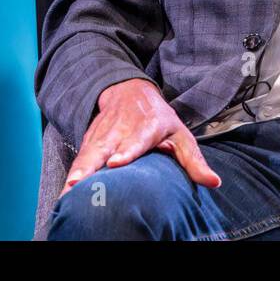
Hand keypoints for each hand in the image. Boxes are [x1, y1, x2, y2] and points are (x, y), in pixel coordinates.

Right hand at [60, 78, 221, 196]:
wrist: (129, 91)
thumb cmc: (159, 119)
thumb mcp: (181, 135)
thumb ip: (194, 160)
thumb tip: (214, 182)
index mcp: (147, 127)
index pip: (136, 139)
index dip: (126, 151)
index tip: (116, 162)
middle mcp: (122, 129)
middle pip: (105, 148)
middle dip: (91, 166)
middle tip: (78, 183)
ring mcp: (104, 134)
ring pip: (88, 153)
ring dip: (77, 170)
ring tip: (68, 188)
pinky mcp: (90, 139)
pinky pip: (80, 156)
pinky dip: (72, 171)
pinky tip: (65, 189)